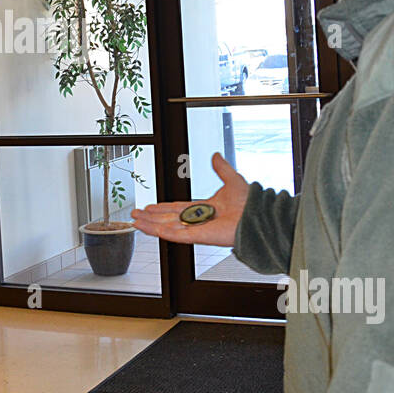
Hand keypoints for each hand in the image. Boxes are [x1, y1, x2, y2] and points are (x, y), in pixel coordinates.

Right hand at [131, 153, 247, 246]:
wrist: (258, 215)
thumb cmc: (250, 203)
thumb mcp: (232, 179)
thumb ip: (221, 169)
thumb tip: (216, 155)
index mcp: (205, 208)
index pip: (178, 208)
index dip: (163, 208)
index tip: (150, 207)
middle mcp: (200, 220)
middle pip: (169, 218)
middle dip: (151, 217)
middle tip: (136, 214)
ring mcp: (198, 229)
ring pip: (168, 227)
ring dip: (151, 225)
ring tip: (136, 222)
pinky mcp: (199, 237)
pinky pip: (176, 235)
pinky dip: (161, 232)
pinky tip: (149, 228)